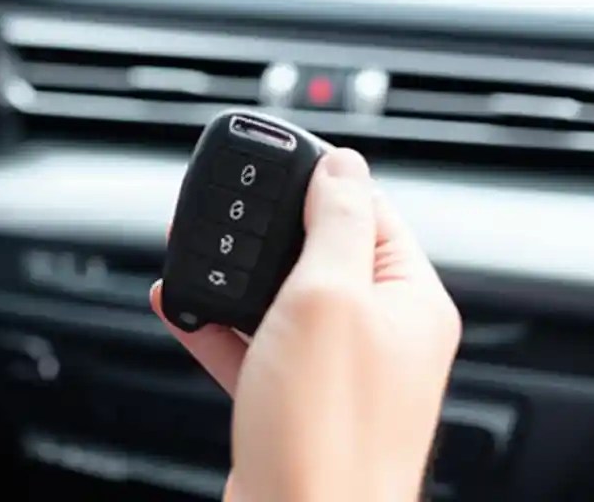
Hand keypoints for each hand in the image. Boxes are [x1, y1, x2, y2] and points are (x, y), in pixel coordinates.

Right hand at [152, 149, 459, 501]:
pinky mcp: (295, 405)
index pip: (371, 212)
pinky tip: (183, 307)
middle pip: (322, 255)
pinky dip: (218, 326)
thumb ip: (336, 222)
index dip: (323, 183)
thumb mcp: (329, 297)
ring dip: (236, 277)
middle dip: (269, 231)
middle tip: (227, 210)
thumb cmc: (328, 430)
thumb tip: (343, 165)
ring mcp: (338, 374)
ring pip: (282, 303)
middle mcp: (380, 336)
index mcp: (409, 301)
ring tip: (194, 253)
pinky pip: (254, 348)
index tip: (278, 164)